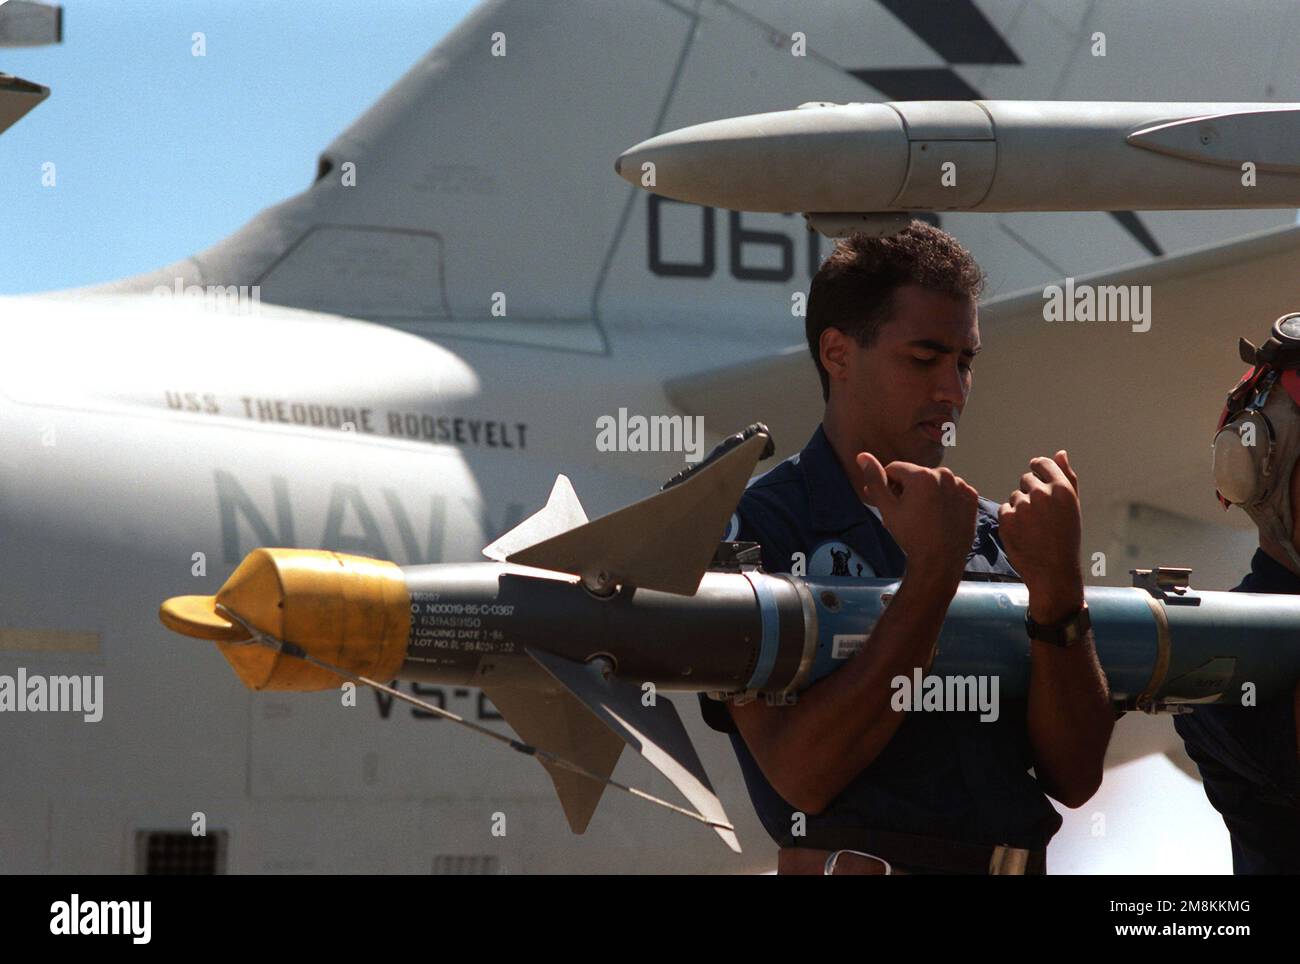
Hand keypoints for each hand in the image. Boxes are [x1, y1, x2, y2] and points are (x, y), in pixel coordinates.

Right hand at [858, 452, 977, 588]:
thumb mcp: (887, 509)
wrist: (940, 561)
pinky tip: (939, 516)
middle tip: (906, 513)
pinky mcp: (971, 497)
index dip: (888, 486)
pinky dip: (944, 500)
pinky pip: (951, 491)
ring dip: (926, 494)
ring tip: (923, 517)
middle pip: (916, 475)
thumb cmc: (911, 536)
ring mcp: (961, 486)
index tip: (891, 504)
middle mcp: (944, 475)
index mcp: (922, 475)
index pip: (895, 469)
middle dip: (907, 490)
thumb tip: (863, 456)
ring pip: (934, 482)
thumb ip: (875, 480)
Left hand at [999, 450, 1083, 621]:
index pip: (1042, 464)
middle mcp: (1042, 494)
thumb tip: (1060, 453)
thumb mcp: (1072, 507)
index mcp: (1062, 489)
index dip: (1037, 468)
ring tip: (1033, 527)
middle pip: (1025, 479)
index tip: (1036, 475)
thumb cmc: (1066, 538)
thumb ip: (1066, 477)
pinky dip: (1010, 520)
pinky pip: (1004, 510)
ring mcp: (1023, 506)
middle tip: (1039, 515)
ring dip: (1020, 507)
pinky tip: (1022, 533)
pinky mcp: (1006, 519)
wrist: (1053, 571)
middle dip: (1030, 492)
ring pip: (1014, 496)